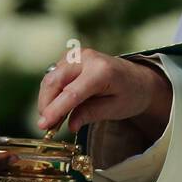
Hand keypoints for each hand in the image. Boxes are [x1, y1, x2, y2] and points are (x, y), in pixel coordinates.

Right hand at [36, 48, 170, 139]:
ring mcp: (77, 55)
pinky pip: (54, 74)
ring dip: (47, 99)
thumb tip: (69, 125)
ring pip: (50, 77)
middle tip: (46, 126)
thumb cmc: (130, 94)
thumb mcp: (114, 109)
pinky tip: (57, 106)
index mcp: (102, 71)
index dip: (55, 110)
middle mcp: (87, 58)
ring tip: (52, 119)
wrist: (138, 78)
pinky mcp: (71, 57)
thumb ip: (90, 114)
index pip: (72, 93)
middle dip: (46, 104)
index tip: (43, 125)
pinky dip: (51, 91)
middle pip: (54, 81)